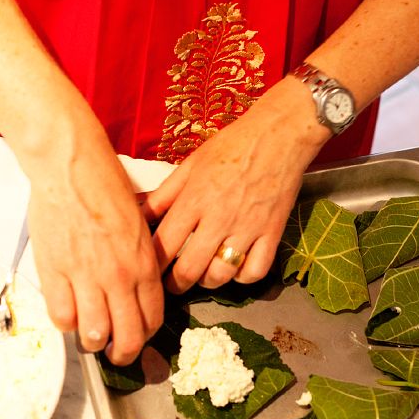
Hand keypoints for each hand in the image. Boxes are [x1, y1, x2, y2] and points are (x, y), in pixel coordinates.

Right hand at [23, 139, 164, 365]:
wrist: (70, 166)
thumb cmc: (105, 186)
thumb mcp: (138, 224)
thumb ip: (140, 260)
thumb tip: (137, 289)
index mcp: (144, 264)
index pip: (152, 319)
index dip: (144, 337)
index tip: (136, 337)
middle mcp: (119, 276)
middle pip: (127, 338)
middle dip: (123, 354)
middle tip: (115, 353)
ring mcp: (86, 276)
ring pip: (93, 335)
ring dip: (92, 343)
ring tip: (89, 337)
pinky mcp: (55, 271)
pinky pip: (62, 317)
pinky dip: (65, 323)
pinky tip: (67, 313)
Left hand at [142, 77, 329, 292]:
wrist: (280, 134)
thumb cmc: (232, 145)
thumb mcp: (191, 164)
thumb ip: (164, 194)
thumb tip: (138, 215)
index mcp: (195, 199)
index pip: (164, 245)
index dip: (153, 266)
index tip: (150, 272)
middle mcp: (219, 217)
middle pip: (189, 269)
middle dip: (176, 284)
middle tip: (173, 284)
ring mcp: (248, 227)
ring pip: (221, 275)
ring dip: (207, 281)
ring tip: (203, 275)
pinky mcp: (272, 233)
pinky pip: (255, 271)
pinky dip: (243, 277)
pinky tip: (236, 268)